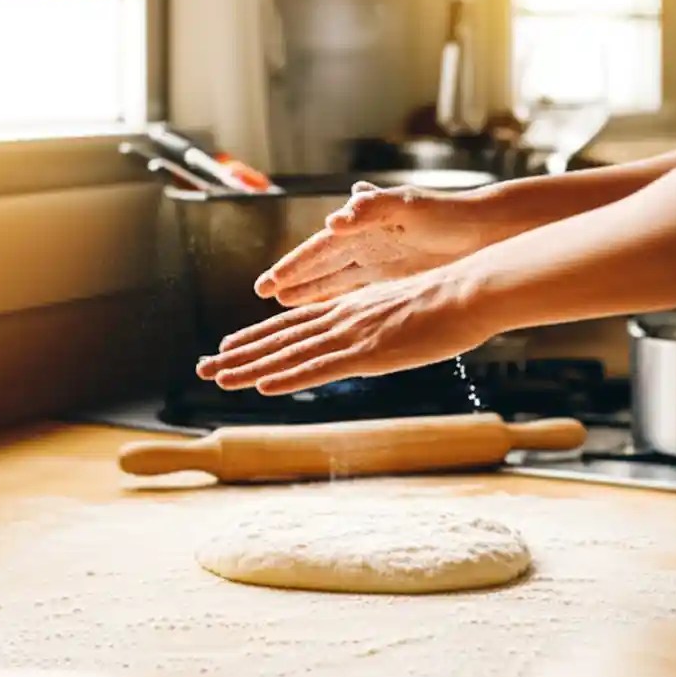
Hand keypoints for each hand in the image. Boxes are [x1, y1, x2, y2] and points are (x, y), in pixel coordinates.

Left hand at [197, 268, 491, 394]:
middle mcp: (343, 318)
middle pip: (280, 338)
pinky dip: (288, 376)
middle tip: (203, 368)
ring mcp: (354, 335)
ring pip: (290, 353)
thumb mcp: (406, 310)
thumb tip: (375, 336)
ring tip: (216, 378)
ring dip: (249, 367)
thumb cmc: (451, 300)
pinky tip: (262, 385)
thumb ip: (383, 322)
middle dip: (239, 354)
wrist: (472, 291)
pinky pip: (320, 368)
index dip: (259, 337)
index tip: (229, 348)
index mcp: (352, 308)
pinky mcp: (369, 352)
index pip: (295, 325)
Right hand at [254, 181, 501, 306]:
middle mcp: (366, 243)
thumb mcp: (408, 205)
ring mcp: (381, 261)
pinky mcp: (397, 277)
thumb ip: (372, 207)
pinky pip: (359, 292)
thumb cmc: (448, 212)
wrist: (484, 228)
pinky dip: (340, 302)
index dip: (293, 267)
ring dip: (311, 294)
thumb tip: (338, 214)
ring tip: (283, 308)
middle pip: (321, 266)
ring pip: (336, 281)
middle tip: (263, 295)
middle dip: (293, 281)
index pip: (319, 249)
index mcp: (364, 226)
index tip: (268, 283)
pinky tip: (327, 316)